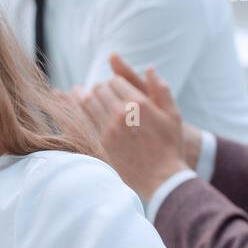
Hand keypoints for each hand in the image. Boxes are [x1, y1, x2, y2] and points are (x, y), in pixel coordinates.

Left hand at [73, 54, 188, 201]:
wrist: (162, 179)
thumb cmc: (171, 146)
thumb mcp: (173, 115)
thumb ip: (161, 89)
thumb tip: (149, 68)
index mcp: (139, 103)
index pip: (115, 81)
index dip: (113, 83)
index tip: (114, 88)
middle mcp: (121, 114)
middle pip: (99, 90)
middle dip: (98, 89)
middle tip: (98, 92)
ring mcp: (108, 129)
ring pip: (87, 103)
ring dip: (84, 97)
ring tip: (81, 95)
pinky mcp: (100, 144)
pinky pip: (82, 121)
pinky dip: (75, 111)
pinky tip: (74, 108)